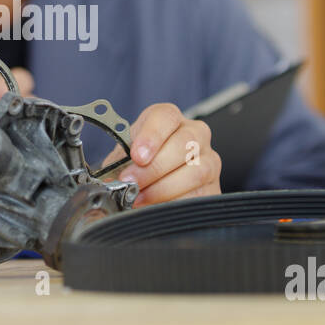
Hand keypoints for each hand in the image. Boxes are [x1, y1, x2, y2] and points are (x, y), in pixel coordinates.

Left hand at [102, 103, 219, 205]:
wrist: (147, 188)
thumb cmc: (135, 168)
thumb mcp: (122, 160)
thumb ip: (118, 164)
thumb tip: (111, 179)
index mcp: (168, 120)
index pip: (166, 117)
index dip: (152, 135)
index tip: (137, 155)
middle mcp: (194, 135)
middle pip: (185, 143)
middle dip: (155, 167)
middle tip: (132, 182)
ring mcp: (209, 160)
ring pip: (197, 170)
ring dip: (164, 187)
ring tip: (140, 198)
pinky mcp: (213, 187)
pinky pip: (201, 195)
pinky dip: (176, 203)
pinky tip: (157, 208)